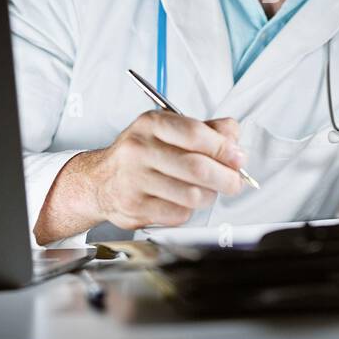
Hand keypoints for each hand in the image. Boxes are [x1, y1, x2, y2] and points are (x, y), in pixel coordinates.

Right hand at [85, 111, 245, 230]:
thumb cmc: (141, 154)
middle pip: (198, 168)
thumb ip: (206, 129)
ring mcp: (135, 180)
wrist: (100, 181)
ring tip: (206, 191)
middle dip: (226, 178)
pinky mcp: (135, 207)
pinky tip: (181, 202)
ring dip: (209, 196)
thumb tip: (234, 139)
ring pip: (193, 195)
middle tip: (234, 181)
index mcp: (151, 124)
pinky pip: (179, 214)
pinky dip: (189, 211)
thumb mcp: (168, 129)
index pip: (196, 134)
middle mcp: (139, 149)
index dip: (224, 148)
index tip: (237, 158)